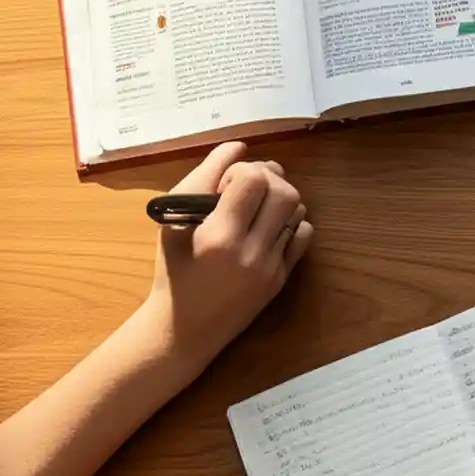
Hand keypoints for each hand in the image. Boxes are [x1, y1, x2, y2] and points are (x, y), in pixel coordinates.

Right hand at [146, 142, 313, 373]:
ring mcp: (271, 267)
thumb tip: (237, 146)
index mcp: (219, 236)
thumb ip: (203, 179)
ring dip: (281, 198)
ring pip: (298, 211)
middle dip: (268, 178)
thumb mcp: (173, 223)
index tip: (226, 183)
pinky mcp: (282, 278)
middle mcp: (251, 252)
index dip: (243, 170)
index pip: (253, 180)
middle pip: (284, 192)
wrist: (184, 328)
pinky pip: (302, 236)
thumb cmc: (172, 271)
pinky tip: (269, 227)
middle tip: (247, 187)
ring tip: (257, 206)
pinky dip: (291, 222)